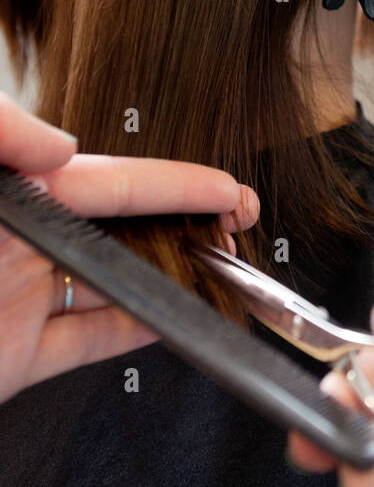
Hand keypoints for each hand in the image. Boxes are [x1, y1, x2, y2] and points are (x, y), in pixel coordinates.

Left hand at [0, 92, 258, 403]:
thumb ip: (3, 128)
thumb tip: (66, 144)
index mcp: (16, 194)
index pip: (112, 181)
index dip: (179, 183)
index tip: (229, 190)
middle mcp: (25, 242)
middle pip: (124, 230)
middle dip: (187, 224)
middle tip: (238, 226)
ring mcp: (23, 299)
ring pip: (115, 286)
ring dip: (170, 279)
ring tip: (221, 274)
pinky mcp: (16, 358)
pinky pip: (87, 344)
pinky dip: (133, 334)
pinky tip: (169, 323)